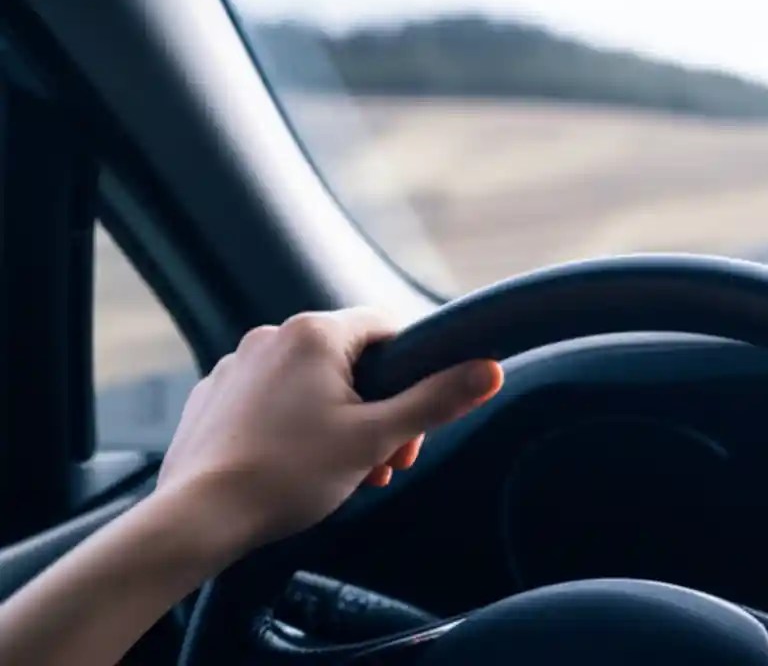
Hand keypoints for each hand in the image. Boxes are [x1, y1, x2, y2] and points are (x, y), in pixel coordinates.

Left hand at [156, 307, 502, 557]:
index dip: (413, 374)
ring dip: (338, 421)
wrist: (198, 516)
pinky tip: (292, 467)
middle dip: (376, 410)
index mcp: (314, 334)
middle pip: (350, 362)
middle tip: (382, 464)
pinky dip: (291, 426)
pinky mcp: (213, 396)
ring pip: (309, 384)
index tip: (412, 423)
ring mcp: (236, 366)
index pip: (387, 328)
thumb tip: (490, 370)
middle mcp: (271, 336)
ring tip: (340, 473)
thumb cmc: (288, 475)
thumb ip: (437, 401)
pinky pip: (269, 400)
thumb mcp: (377, 439)